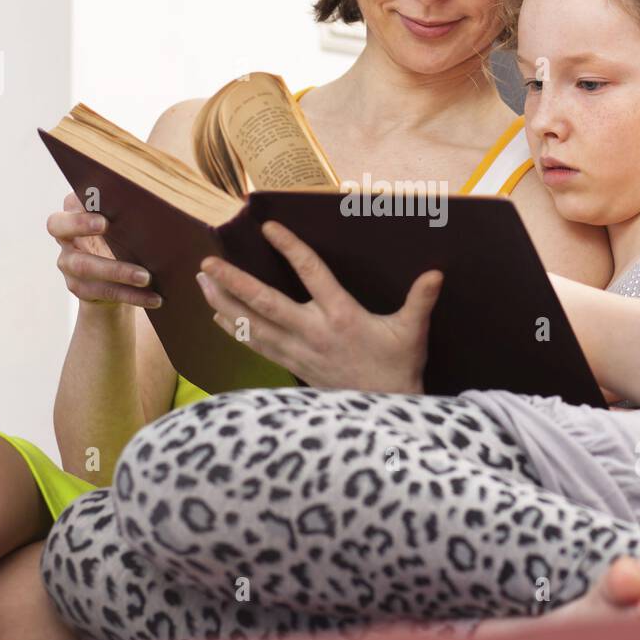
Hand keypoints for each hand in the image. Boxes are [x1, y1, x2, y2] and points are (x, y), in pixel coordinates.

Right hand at [47, 192, 161, 308]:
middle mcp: (66, 236)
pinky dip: (132, 295)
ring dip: (117, 271)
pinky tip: (154, 297)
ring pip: (85, 265)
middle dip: (81, 224)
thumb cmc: (125, 238)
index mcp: (75, 211)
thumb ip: (129, 211)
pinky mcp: (81, 287)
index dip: (80, 199)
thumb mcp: (126, 223)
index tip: (100, 206)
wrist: (118, 278)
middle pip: (58, 226)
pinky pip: (104, 291)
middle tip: (105, 224)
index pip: (68, 200)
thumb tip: (158, 206)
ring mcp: (69, 263)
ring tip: (145, 277)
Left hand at [195, 220, 442, 392]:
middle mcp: (314, 332)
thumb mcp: (412, 332)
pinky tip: (218, 316)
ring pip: (253, 326)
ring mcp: (298, 351)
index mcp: (342, 317)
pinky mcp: (292, 365)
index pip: (312, 274)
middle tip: (208, 264)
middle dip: (235, 283)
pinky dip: (235, 330)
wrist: (385, 411)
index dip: (290, 249)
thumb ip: (420, 300)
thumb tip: (436, 273)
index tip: (269, 228)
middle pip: (266, 303)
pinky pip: (256, 346)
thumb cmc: (398, 368)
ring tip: (203, 283)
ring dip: (225, 304)